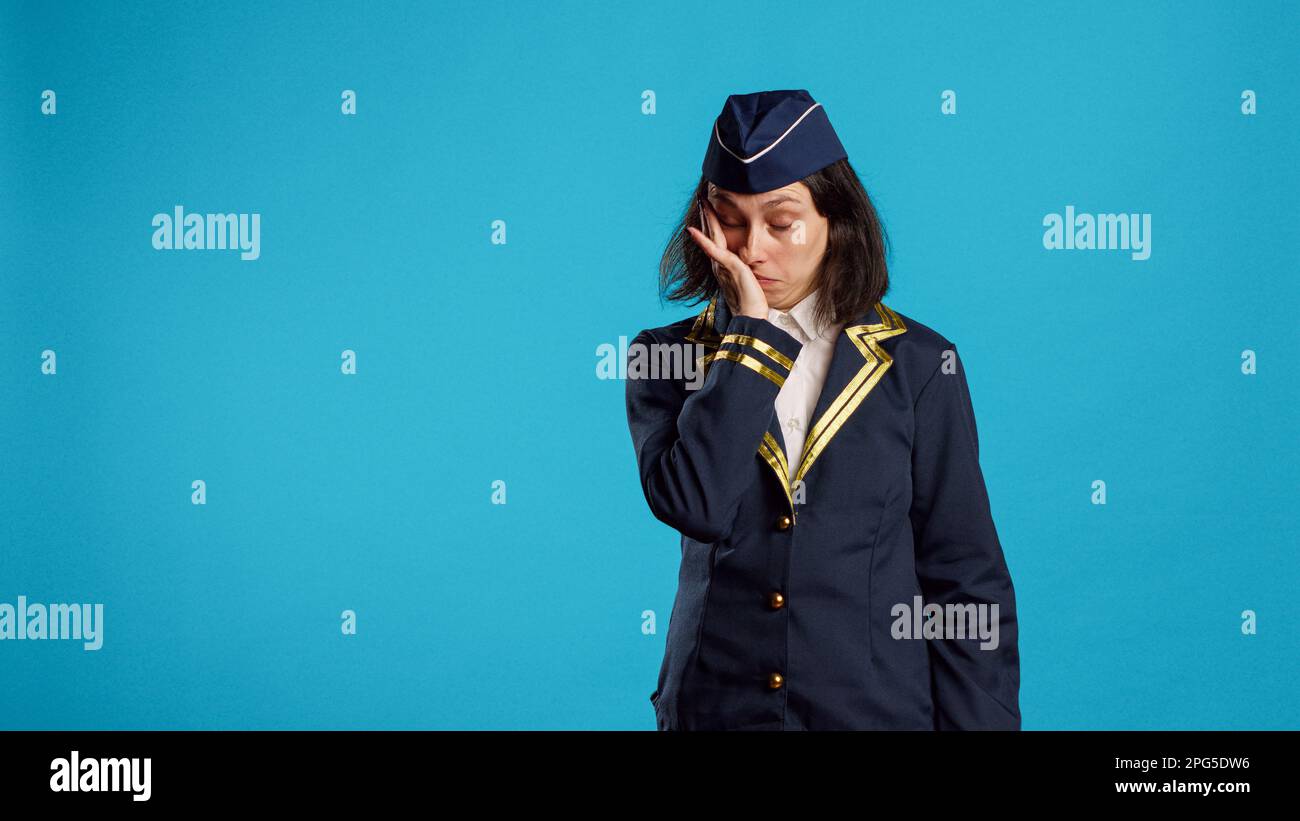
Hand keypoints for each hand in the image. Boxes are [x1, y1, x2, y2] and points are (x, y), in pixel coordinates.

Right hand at [686, 199, 768, 318]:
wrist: (751, 317)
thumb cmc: (751, 302)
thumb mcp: (747, 280)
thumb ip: (743, 270)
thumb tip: (747, 264)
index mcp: (723, 266)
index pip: (715, 239)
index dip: (710, 224)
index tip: (708, 209)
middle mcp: (718, 264)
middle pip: (710, 234)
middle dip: (705, 216)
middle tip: (701, 198)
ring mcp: (721, 266)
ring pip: (712, 237)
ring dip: (705, 219)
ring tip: (702, 203)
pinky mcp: (728, 267)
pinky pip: (714, 250)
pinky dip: (703, 240)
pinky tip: (694, 231)